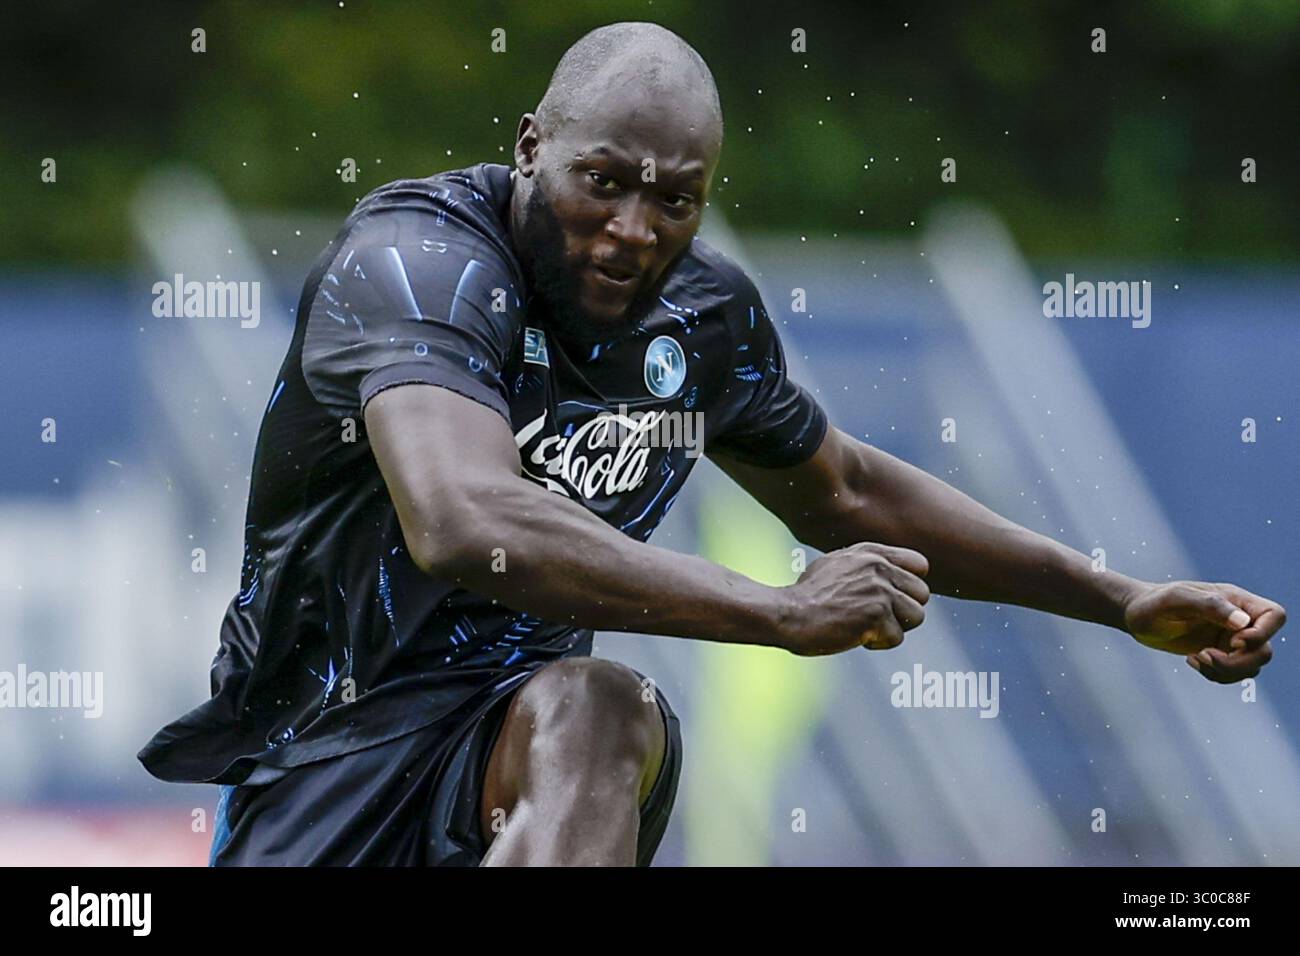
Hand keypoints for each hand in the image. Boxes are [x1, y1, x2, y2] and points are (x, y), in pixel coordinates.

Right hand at [780, 542, 929, 655]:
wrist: (788, 613)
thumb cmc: (808, 594)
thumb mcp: (837, 564)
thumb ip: (866, 564)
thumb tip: (892, 573)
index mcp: (871, 552)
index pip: (920, 564)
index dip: (910, 585)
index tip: (892, 597)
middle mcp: (879, 567)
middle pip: (922, 594)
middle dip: (904, 610)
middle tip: (878, 618)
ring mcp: (879, 591)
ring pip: (916, 617)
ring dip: (894, 628)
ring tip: (868, 627)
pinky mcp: (876, 616)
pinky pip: (897, 637)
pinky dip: (878, 643)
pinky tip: (857, 636)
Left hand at [1122, 580, 1283, 682]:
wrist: (1136, 615)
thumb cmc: (1155, 602)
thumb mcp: (1177, 599)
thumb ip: (1210, 606)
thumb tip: (1243, 622)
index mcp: (1235, 601)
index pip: (1275, 616)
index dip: (1262, 634)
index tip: (1232, 641)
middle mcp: (1238, 620)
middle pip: (1265, 649)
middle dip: (1238, 662)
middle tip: (1204, 655)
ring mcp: (1230, 639)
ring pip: (1252, 666)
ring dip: (1226, 671)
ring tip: (1196, 658)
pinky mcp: (1220, 654)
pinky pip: (1235, 674)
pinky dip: (1217, 675)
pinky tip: (1192, 661)